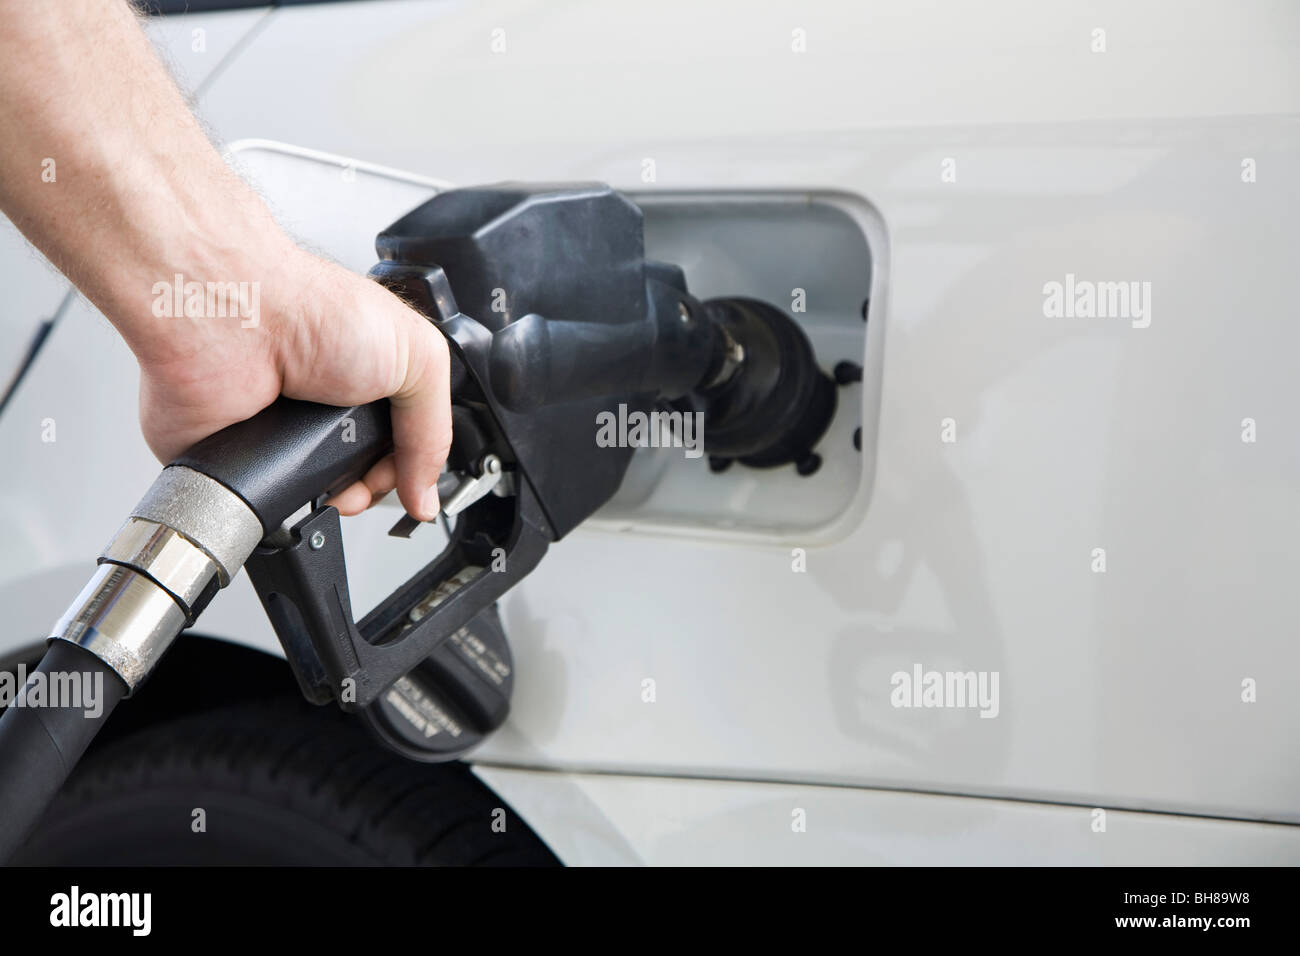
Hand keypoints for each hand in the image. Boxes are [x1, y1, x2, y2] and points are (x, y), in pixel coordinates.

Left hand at [135, 247, 451, 521]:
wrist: (233, 318)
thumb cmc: (309, 308)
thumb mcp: (419, 356)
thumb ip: (435, 429)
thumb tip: (427, 492)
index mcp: (372, 376)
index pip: (405, 445)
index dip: (410, 469)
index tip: (410, 480)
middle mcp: (327, 405)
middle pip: (364, 477)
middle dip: (372, 488)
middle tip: (366, 479)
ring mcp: (282, 433)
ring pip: (317, 496)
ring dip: (330, 498)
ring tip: (329, 481)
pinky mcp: (237, 456)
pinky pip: (263, 500)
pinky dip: (278, 502)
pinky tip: (291, 484)